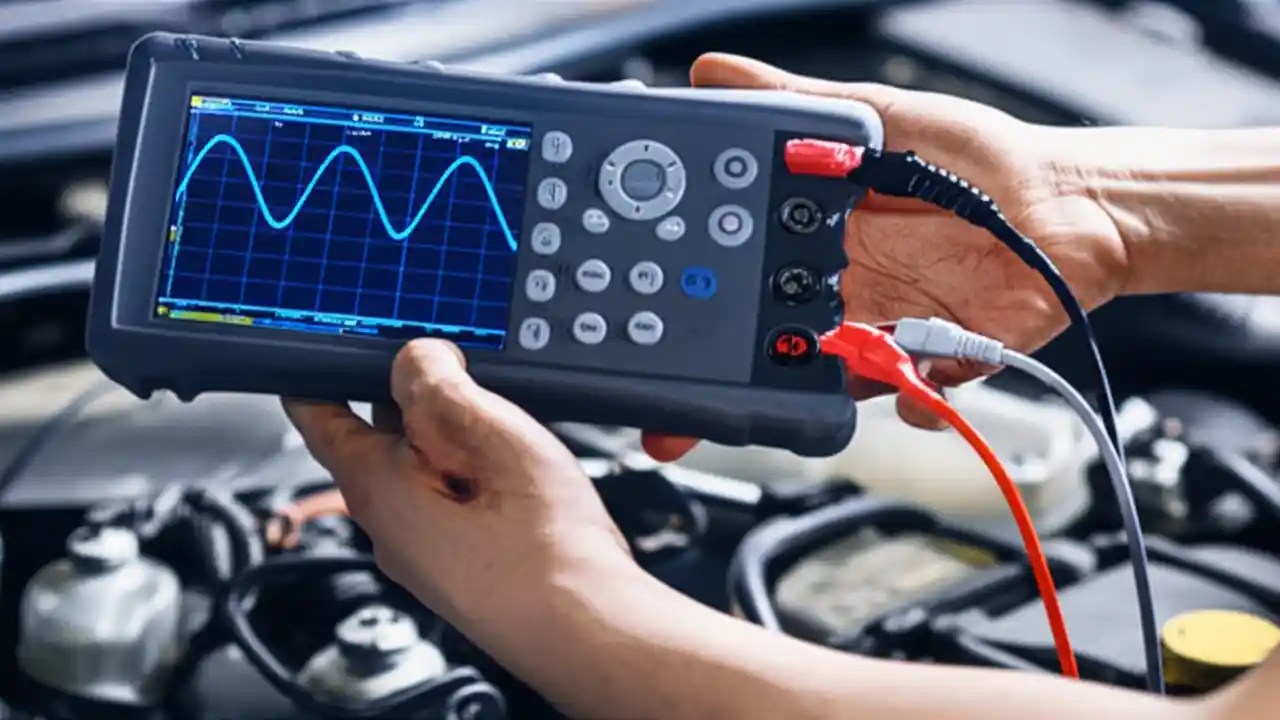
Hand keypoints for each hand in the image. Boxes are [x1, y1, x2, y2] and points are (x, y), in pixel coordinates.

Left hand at [282, 340, 630, 637]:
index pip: (316, 414)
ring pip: (425, 466)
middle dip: (412, 397)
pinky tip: (517, 472)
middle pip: (379, 434)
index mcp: (372, 485)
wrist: (590, 625)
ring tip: (504, 426)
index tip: (326, 343)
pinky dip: (476, 472)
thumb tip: (416, 357)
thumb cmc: (540, 546)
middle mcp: (388, 523)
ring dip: (454, 437)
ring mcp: (426, 548)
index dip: (317, 370)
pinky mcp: (463, 563)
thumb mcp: (484, 430)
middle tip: (460, 367)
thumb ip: (434, 380)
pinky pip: (455, 498)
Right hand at [644, 53, 1129, 459]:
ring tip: (831, 368)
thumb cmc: (983, 157)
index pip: (745, 271)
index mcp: (818, 235)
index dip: (706, 294)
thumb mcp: (884, 117)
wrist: (1075, 204)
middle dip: (735, 375)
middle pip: (771, 341)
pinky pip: (906, 400)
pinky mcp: (936, 361)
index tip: (670, 311)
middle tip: (705, 393)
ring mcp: (887, 329)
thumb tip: (715, 73)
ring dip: (817, 389)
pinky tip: (920, 379)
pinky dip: (910, 400)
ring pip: (826, 379)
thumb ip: (800, 104)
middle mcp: (844, 289)